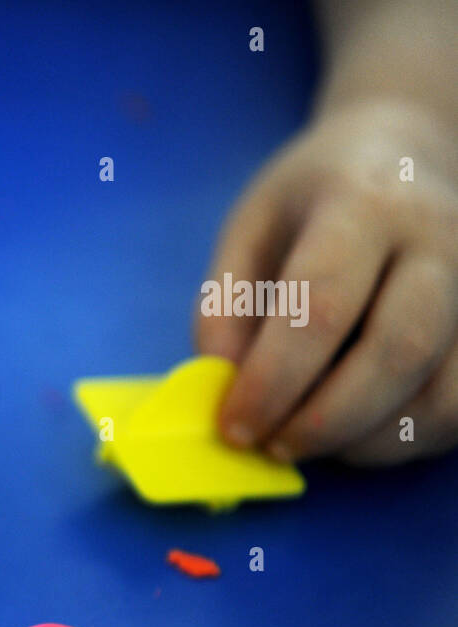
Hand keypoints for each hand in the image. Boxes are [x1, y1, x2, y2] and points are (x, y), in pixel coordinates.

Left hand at [195, 97, 457, 463]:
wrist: (410, 148)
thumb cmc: (315, 198)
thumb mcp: (251, 226)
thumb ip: (226, 305)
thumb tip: (221, 386)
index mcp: (364, 206)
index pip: (322, 304)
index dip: (274, 379)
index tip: (234, 426)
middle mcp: (440, 242)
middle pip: (399, 351)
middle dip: (326, 420)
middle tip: (272, 446)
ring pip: (445, 393)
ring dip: (367, 441)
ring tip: (307, 441)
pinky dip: (405, 441)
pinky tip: (355, 435)